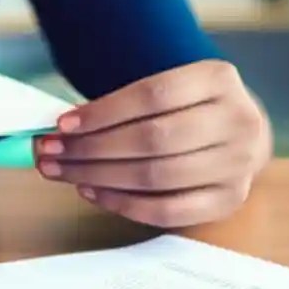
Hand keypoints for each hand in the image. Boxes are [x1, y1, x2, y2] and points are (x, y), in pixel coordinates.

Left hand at [33, 60, 271, 228]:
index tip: (62, 125)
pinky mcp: (230, 200)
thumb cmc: (185, 107)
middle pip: (152, 139)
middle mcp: (238, 120)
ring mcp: (239, 164)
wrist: (238, 132)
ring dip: (99, 177)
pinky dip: (124, 204)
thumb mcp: (165, 88)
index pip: (152, 95)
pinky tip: (93, 192)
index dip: (102, 112)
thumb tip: (60, 128)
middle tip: (49, 153)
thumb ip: (120, 103)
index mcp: (218, 79)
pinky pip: (169, 210)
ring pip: (157, 176)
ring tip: (63, 172)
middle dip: (91, 149)